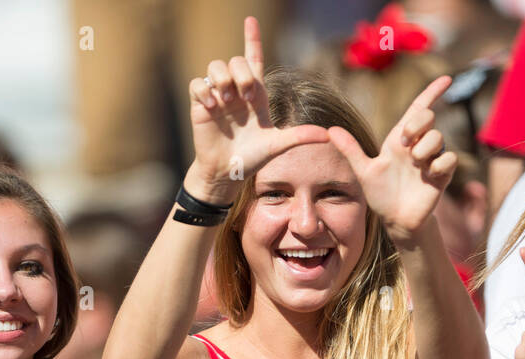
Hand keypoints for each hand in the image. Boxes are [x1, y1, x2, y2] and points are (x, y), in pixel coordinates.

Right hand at [185, 16, 329, 203]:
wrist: (227, 172)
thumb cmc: (252, 158)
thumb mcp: (278, 146)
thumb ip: (300, 136)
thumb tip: (328, 136)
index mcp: (256, 94)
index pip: (253, 58)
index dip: (252, 38)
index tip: (250, 20)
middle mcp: (236, 91)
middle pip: (236, 60)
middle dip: (242, 75)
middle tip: (245, 99)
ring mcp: (217, 96)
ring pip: (215, 66)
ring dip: (222, 80)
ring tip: (226, 102)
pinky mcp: (200, 105)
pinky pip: (197, 84)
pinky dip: (204, 92)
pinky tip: (212, 107)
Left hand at [328, 76, 459, 244]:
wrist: (395, 220)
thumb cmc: (380, 194)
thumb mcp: (363, 171)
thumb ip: (350, 150)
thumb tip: (330, 130)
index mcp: (400, 140)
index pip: (418, 109)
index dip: (432, 93)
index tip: (446, 79)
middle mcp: (418, 145)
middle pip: (427, 117)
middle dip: (416, 125)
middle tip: (405, 144)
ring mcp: (431, 159)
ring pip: (438, 137)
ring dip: (424, 149)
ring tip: (415, 165)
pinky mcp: (442, 175)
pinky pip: (449, 159)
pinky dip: (438, 165)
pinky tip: (429, 176)